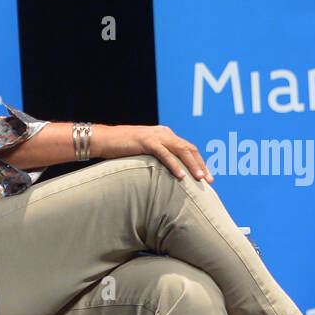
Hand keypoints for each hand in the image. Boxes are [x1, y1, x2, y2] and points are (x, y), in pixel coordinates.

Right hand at [94, 124, 211, 181]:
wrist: (104, 139)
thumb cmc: (123, 150)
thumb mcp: (145, 153)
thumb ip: (158, 159)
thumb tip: (169, 175)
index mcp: (165, 135)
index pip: (188, 148)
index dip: (199, 162)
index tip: (207, 178)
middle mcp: (164, 133)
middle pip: (189, 149)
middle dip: (201, 165)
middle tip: (210, 181)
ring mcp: (156, 136)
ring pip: (181, 150)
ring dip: (192, 165)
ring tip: (200, 179)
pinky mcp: (146, 141)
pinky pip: (165, 154)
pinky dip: (174, 165)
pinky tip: (181, 176)